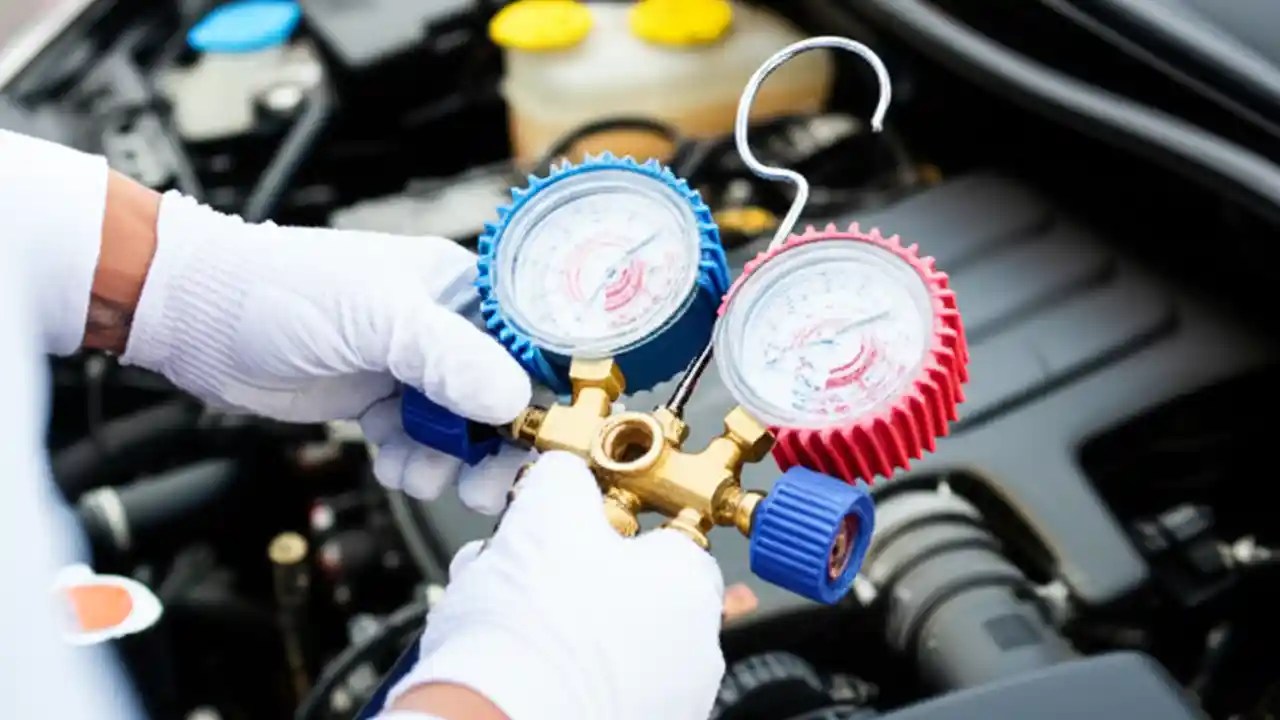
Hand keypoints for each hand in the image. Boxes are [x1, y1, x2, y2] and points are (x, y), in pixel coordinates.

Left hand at [118, 193, 532, 509]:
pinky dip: (410, 462)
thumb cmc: (279, 290)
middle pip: (501, 398)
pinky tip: (386, 457)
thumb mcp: (374, 318)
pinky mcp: (381, 400)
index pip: (526, 345)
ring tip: (414, 465)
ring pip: (461, 431)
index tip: (536, 437)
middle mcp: (444, 328)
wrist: (198, 320)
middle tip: (484, 483)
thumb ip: (450, 357)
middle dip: (492, 446)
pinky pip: (420, 444)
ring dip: (444, 461)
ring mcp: (412, 367)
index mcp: (457, 288)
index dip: (537, 393)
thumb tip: (514, 398)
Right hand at [386, 451, 726, 719]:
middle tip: (527, 573)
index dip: (610, 522)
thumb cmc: (528, 634)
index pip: (667, 533)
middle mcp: (696, 651)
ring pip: (611, 640)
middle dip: (578, 575)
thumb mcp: (544, 515)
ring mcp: (668, 702)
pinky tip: (518, 663)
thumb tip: (566, 472)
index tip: (576, 523)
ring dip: (567, 623)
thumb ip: (566, 478)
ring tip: (509, 620)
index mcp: (691, 586)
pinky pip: (599, 686)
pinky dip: (564, 673)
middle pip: (634, 589)